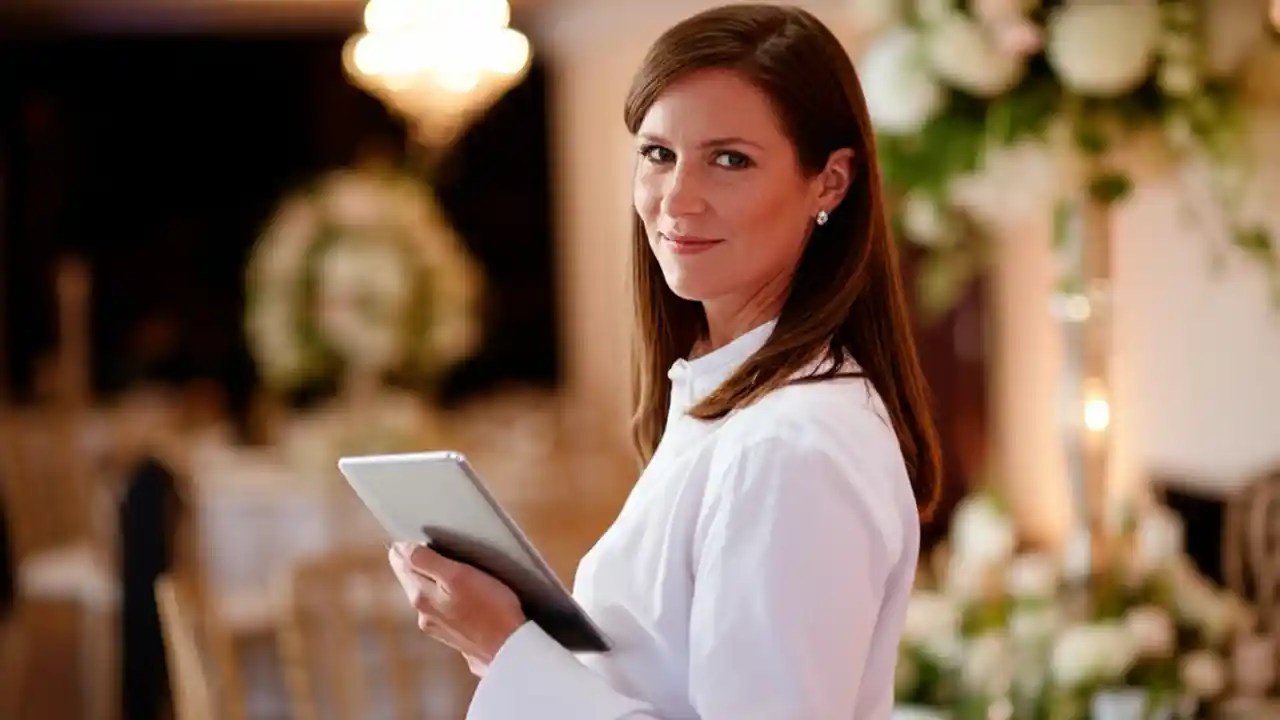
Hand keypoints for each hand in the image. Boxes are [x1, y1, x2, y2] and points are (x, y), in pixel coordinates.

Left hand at [388, 542, 526, 676]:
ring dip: (438, 580)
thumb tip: (399, 549)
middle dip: (424, 562)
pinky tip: (469, 595)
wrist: (511, 650)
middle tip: (446, 548)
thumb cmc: (491, 609)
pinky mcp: (453, 635)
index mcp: (420, 596)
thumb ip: (426, 562)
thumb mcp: (458, 576)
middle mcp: (423, 613)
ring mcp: (437, 627)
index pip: (400, 561)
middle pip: (413, 577)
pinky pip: (444, 608)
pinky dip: (451, 597)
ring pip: (429, 592)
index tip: (426, 535)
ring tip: (460, 570)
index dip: (410, 544)